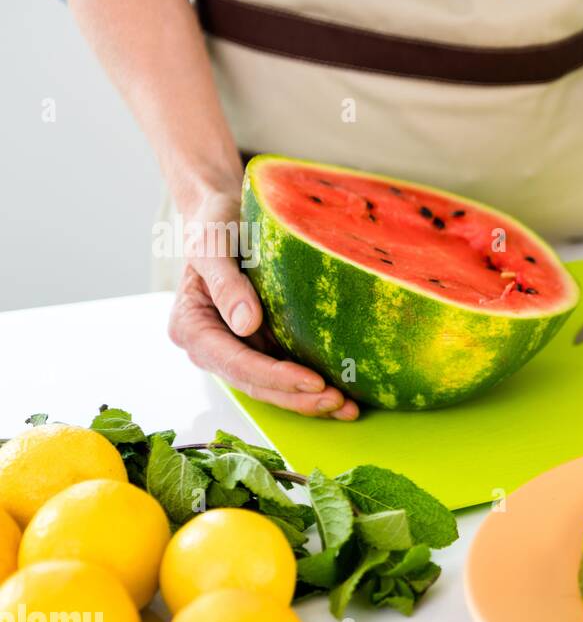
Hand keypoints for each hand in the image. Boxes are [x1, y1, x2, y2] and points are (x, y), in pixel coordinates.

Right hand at [167, 190, 359, 418]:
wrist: (228, 213)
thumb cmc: (215, 223)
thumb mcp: (213, 244)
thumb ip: (225, 283)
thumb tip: (246, 324)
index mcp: (193, 328)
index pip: (236, 363)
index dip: (275, 378)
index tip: (312, 383)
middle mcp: (215, 347)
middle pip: (257, 383)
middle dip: (298, 398)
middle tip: (339, 403)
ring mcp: (242, 349)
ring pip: (275, 386)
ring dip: (310, 401)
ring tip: (349, 408)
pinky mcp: (265, 345)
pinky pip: (290, 371)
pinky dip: (315, 386)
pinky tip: (346, 396)